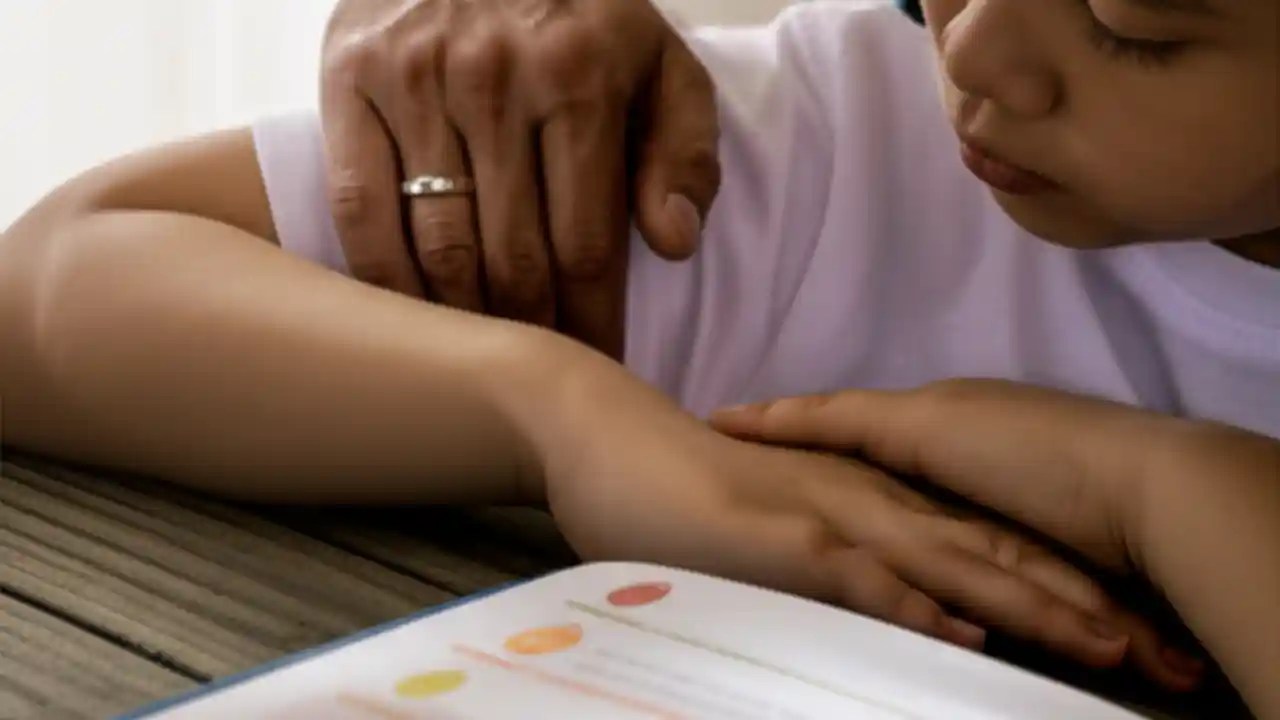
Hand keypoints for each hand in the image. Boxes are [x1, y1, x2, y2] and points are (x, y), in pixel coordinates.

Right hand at [320, 0, 720, 353]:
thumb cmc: (584, 14)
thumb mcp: (660, 62)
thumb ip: (684, 149)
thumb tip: (674, 244)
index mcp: (581, 77)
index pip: (587, 242)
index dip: (595, 323)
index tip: (600, 368)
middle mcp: (495, 79)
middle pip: (512, 258)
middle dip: (533, 335)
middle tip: (540, 376)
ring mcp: (416, 80)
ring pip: (439, 246)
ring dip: (463, 321)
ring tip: (483, 355)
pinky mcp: (351, 80)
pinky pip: (361, 210)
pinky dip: (384, 279)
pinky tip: (409, 314)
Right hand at [530, 373, 1177, 679]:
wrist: (597, 431)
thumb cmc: (670, 482)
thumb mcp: (763, 519)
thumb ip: (817, 544)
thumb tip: (856, 585)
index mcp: (861, 490)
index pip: (971, 538)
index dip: (1042, 579)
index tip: (1104, 622)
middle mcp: (860, 494)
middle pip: (982, 547)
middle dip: (1062, 597)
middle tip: (1138, 649)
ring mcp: (822, 509)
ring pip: (946, 558)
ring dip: (1022, 602)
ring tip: (1093, 646)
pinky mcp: (779, 532)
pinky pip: (861, 571)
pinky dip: (916, 601)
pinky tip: (958, 628)